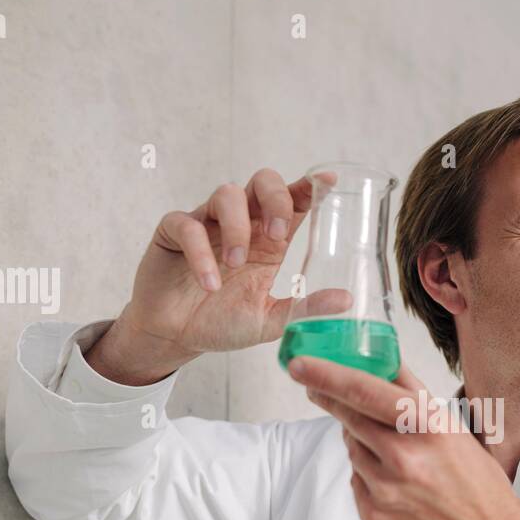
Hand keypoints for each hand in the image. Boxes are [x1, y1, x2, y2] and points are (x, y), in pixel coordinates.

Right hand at [87, 169, 347, 384]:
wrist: (176, 337)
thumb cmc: (222, 322)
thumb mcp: (271, 320)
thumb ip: (304, 309)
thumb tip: (347, 299)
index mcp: (269, 240)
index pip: (293, 201)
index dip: (310, 187)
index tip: (327, 182)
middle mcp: (241, 224)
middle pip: (263, 181)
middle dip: (275, 198)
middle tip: (278, 233)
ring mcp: (206, 224)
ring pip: (226, 194)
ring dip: (237, 227)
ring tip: (235, 264)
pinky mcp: (173, 233)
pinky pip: (187, 225)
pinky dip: (200, 253)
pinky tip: (210, 283)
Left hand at [289, 356, 519, 519]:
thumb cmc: (476, 480)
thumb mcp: (453, 428)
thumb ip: (413, 396)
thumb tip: (381, 360)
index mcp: (428, 427)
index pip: (364, 391)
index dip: (327, 375)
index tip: (300, 365)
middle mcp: (405, 457)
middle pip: (349, 418)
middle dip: (330, 401)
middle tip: (316, 388)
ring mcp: (387, 491)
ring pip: (352, 450)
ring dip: (361, 443)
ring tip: (392, 453)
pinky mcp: (375, 518)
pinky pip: (357, 482)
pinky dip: (368, 476)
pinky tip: (395, 484)